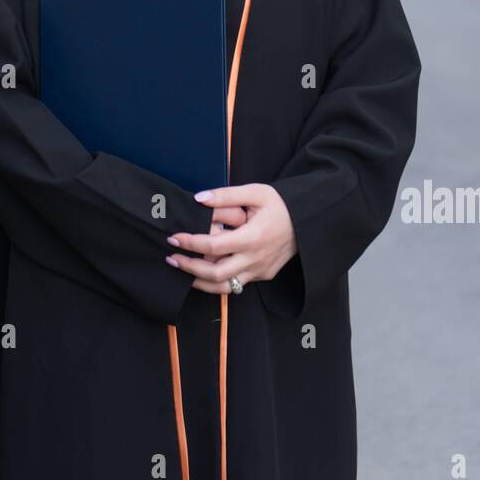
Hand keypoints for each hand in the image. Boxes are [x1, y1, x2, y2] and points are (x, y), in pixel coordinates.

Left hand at [165, 183, 297, 294]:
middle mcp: (256, 258)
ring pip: (225, 287)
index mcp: (253, 237)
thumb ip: (225, 195)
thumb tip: (198, 198)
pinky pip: (236, 285)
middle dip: (189, 267)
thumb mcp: (255, 192)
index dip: (190, 243)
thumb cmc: (281, 204)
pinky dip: (218, 282)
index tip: (174, 238)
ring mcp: (260, 270)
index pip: (213, 246)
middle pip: (215, 273)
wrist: (308, 220)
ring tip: (183, 270)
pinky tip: (204, 273)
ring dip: (200, 281)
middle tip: (172, 258)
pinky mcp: (263, 275)